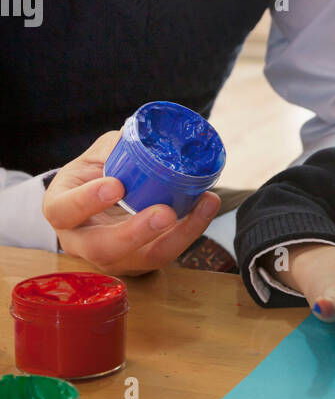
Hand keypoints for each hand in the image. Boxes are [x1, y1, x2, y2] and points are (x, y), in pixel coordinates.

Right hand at [43, 130, 221, 275]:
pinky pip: (168, 251)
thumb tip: (143, 136)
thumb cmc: (94, 176)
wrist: (100, 202)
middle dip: (137, 233)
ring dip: (179, 234)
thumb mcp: (94, 158)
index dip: (87, 201)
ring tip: (204, 204)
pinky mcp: (142, 262)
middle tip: (165, 212)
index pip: (64, 211)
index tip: (116, 185)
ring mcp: (115, 258)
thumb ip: (113, 149)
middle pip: (104, 249)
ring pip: (145, 258)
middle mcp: (83, 243)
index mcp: (62, 211)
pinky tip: (207, 205)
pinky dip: (192, 229)